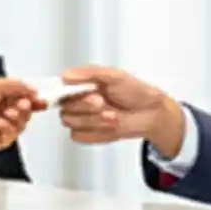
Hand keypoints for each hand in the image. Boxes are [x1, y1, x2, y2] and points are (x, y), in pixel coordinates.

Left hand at [0, 78, 47, 151]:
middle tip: (25, 104)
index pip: (22, 97)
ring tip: (10, 113)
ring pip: (20, 125)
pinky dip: (8, 129)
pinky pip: (10, 137)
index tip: (41, 99)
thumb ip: (17, 86)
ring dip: (18, 118)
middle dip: (27, 107)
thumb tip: (32, 89)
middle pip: (24, 111)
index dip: (33, 98)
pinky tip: (0, 123)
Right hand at [58, 66, 185, 156]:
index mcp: (81, 85)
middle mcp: (79, 102)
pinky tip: (109, 126)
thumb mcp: (114, 75)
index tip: (78, 93)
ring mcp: (83, 119)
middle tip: (102, 102)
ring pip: (71, 123)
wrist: (150, 113)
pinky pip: (78, 136)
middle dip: (85, 106)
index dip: (65, 93)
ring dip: (93, 120)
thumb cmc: (135, 92)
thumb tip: (66, 75)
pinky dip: (94, 132)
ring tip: (113, 114)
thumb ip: (88, 73)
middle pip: (65, 108)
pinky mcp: (88, 134)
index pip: (60, 89)